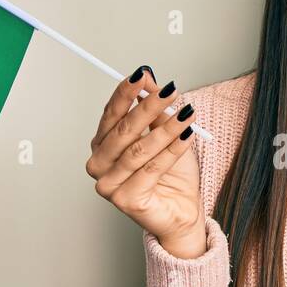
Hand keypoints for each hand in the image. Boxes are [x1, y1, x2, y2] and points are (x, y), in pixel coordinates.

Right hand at [85, 67, 206, 257]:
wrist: (182, 212)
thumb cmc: (171, 176)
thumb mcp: (164, 133)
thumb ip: (153, 108)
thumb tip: (148, 77)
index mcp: (102, 147)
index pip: (110, 115)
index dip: (126, 93)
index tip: (142, 74)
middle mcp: (99, 166)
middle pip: (122, 130)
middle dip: (148, 107)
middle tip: (170, 90)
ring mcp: (109, 186)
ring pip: (139, 150)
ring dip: (166, 128)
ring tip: (187, 113)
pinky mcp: (126, 201)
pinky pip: (152, 169)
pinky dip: (172, 151)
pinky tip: (187, 136)